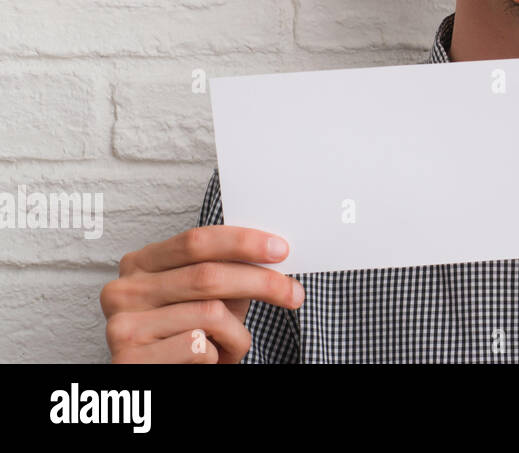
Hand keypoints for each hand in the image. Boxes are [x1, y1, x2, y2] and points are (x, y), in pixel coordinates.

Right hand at [100, 225, 303, 362]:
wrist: (156, 380)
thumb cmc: (187, 334)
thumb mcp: (205, 297)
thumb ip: (226, 270)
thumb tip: (274, 251)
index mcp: (140, 263)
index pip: (196, 241)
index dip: (243, 242)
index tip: (282, 250)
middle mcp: (123, 290)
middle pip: (208, 275)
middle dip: (261, 283)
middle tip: (294, 294)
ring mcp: (121, 325)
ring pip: (209, 314)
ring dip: (238, 333)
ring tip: (234, 344)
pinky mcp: (129, 359)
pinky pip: (197, 346)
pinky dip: (218, 355)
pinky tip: (210, 360)